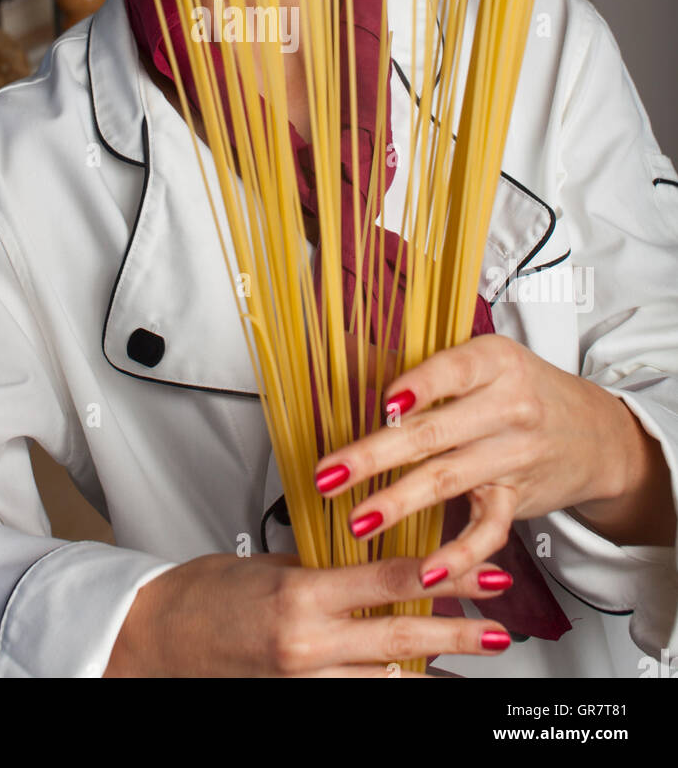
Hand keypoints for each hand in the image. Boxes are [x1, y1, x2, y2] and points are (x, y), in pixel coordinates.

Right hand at [103, 551, 515, 676]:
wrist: (151, 639)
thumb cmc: (197, 596)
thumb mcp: (264, 566)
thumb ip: (318, 566)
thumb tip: (361, 561)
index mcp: (299, 597)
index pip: (385, 582)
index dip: (439, 576)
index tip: (478, 569)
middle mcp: (306, 646)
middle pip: (399, 639)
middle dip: (456, 633)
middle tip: (498, 629)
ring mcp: (303, 680)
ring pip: (385, 677)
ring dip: (432, 665)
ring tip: (471, 653)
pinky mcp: (297, 698)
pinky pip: (355, 693)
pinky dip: (387, 684)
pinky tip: (413, 678)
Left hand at [315, 333, 656, 585]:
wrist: (595, 434)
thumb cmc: (524, 389)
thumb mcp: (487, 362)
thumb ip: (427, 367)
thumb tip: (349, 354)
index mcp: (495, 361)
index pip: (454, 372)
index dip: (420, 387)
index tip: (384, 402)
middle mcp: (508, 407)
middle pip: (435, 432)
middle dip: (377, 455)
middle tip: (329, 474)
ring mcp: (514, 456)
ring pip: (448, 480)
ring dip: (398, 503)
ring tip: (356, 520)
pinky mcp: (517, 499)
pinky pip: (486, 531)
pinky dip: (458, 554)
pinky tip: (425, 571)